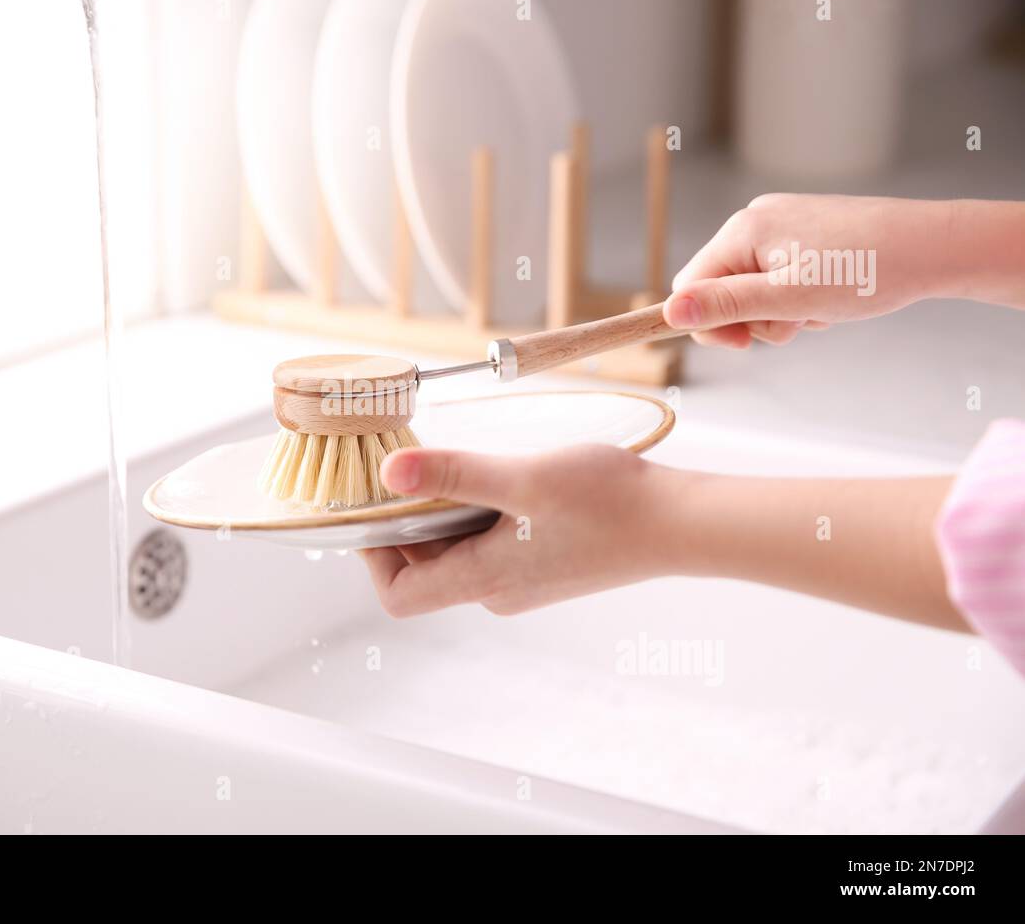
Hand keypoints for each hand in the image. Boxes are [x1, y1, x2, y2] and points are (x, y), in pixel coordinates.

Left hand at [359, 444, 963, 630]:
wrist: (682, 524)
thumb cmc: (610, 503)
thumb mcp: (524, 478)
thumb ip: (455, 474)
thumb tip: (390, 474)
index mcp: (484, 579)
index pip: (399, 593)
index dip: (374, 553)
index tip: (376, 501)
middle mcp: (497, 589)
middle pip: (423, 569)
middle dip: (405, 521)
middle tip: (409, 466)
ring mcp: (522, 579)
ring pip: (456, 551)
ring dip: (442, 511)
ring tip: (452, 463)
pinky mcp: (544, 562)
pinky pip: (488, 543)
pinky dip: (476, 512)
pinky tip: (497, 474)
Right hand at [664, 193, 957, 348]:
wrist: (935, 247)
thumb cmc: (868, 271)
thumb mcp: (789, 299)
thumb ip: (726, 306)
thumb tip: (668, 314)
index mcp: (743, 229)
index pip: (690, 286)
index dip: (709, 322)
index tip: (746, 345)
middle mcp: (755, 219)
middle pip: (718, 286)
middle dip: (749, 317)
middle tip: (793, 326)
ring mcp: (781, 223)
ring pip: (749, 286)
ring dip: (776, 312)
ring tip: (817, 311)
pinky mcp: (804, 233)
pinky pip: (775, 276)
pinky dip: (794, 297)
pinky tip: (827, 299)